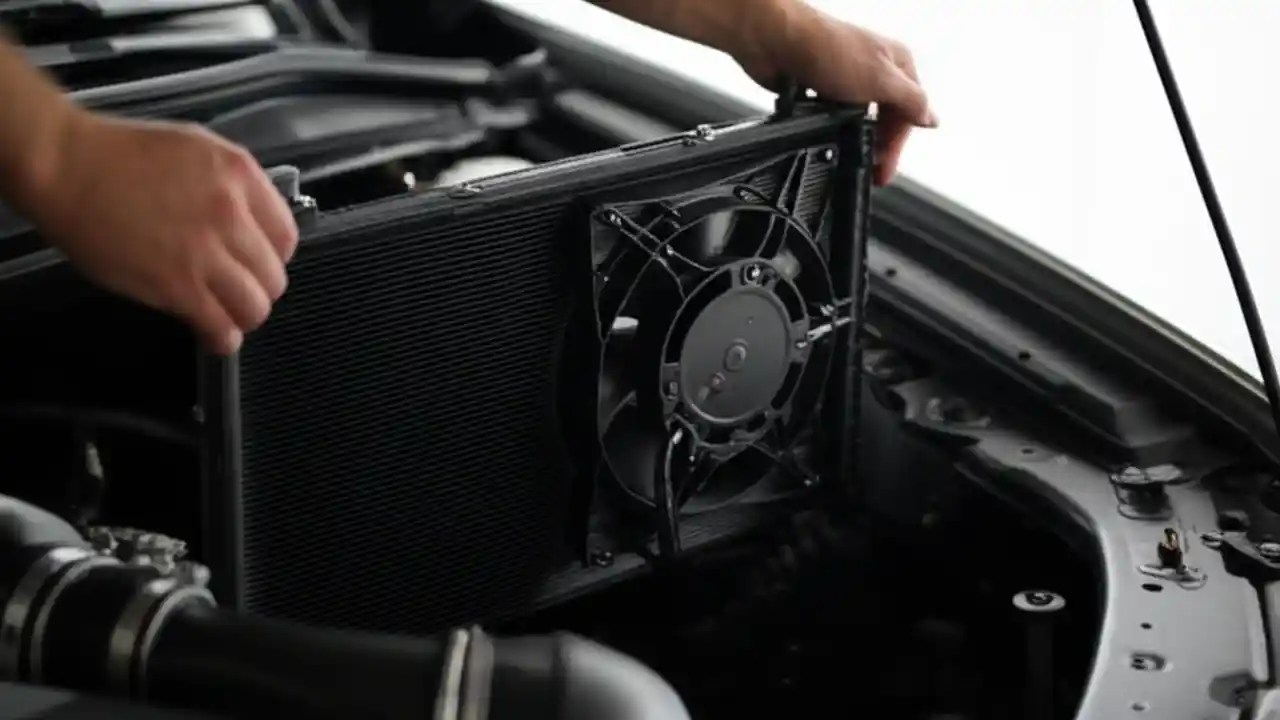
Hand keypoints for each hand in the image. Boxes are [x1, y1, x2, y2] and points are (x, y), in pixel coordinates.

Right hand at [28, 111, 297, 353]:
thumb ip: (233, 186)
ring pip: (254, 306)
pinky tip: (213, 335)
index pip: (287, 236)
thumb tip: (253, 222)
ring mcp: (206, 252)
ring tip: (226, 315)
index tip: (257, 263)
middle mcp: (232, 214)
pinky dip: (222, 338)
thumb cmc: (121, 155)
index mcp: (241, 176)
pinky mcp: (178, 285)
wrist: (68, 167)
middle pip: (274, 276)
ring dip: (243, 316)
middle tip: (237, 291)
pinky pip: (220, 326)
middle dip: (258, 289)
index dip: (273, 256)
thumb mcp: (197, 151)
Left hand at [740, 4, 935, 184]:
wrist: (777, 41)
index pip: (909, 111)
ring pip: (859, 117)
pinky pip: (832, 115)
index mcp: (897, 63)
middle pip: (885, 117)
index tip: (886, 167)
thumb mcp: (882, 80)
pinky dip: (832, 128)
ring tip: (850, 160)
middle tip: (871, 171)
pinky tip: (827, 137)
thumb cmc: (829, 50)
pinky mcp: (820, 86)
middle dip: (879, 145)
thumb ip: (910, 101)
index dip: (898, 143)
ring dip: (856, 139)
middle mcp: (875, 69)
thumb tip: (932, 119)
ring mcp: (846, 78)